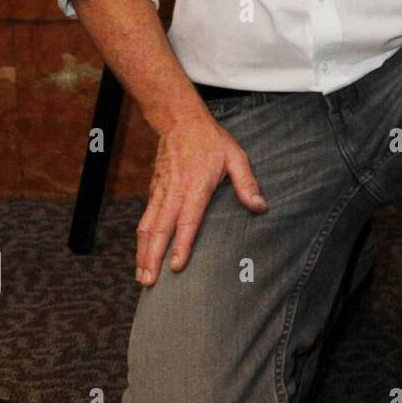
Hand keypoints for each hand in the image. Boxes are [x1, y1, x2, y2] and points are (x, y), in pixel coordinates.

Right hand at [135, 112, 267, 285]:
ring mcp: (161, 191)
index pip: (187, 221)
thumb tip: (260, 207)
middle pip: (160, 229)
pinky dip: (142, 238)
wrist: (180, 120)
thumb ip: (247, 183)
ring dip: (143, 252)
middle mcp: (174, 192)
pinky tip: (142, 253)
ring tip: (141, 275)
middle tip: (148, 282)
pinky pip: (146, 218)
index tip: (176, 265)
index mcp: (196, 186)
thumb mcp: (236, 157)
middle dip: (152, 257)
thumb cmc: (211, 141)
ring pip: (147, 226)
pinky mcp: (154, 190)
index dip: (181, 244)